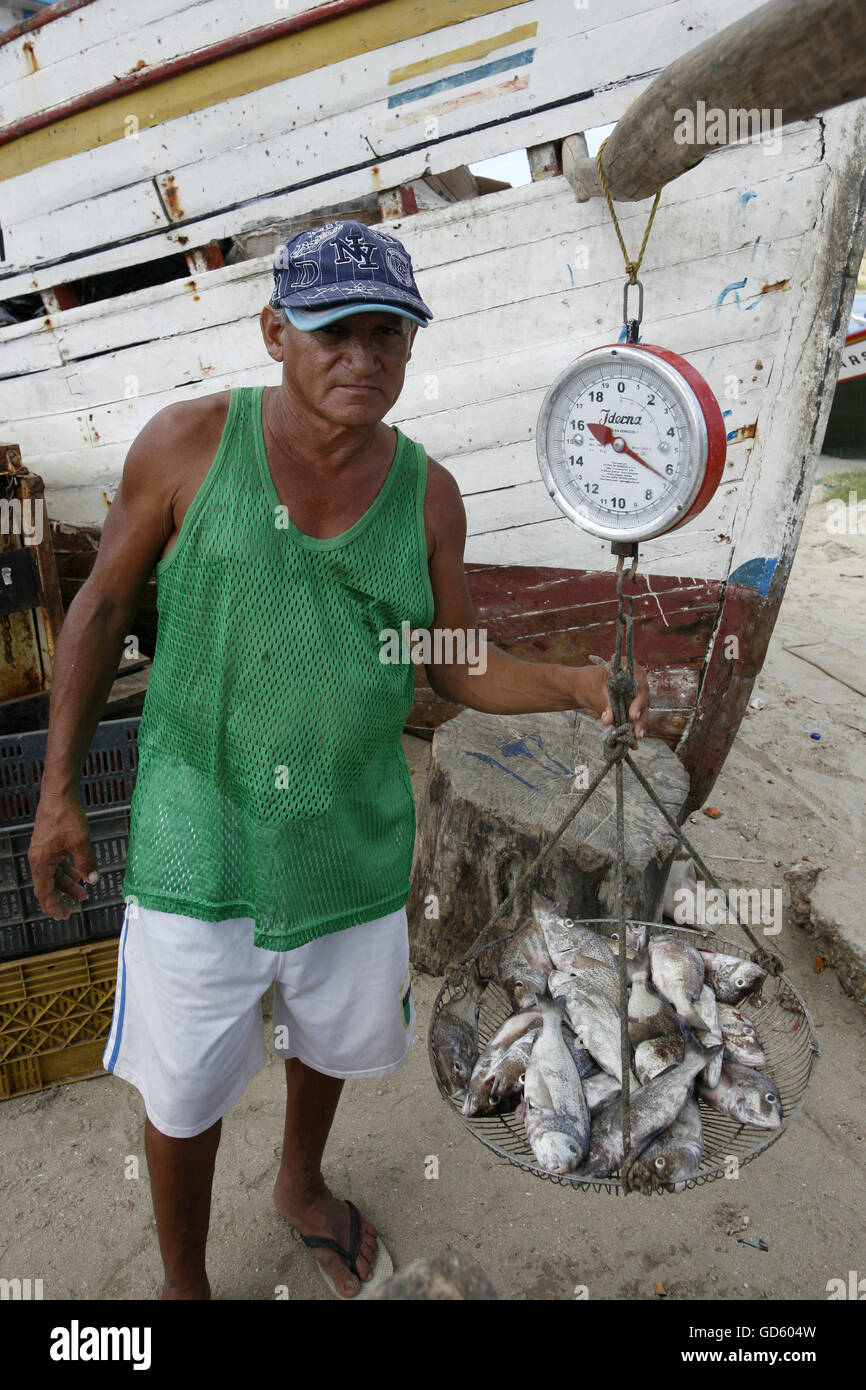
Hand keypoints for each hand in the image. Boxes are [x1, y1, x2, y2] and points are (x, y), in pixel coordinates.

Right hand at [28, 795, 99, 919]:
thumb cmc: (65, 816)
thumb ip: (86, 863)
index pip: (44, 892)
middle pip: (48, 886)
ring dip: (68, 884)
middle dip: (60, 899)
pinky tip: (80, 874)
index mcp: (41, 862)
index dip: (53, 906)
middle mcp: (39, 858)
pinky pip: (57, 864)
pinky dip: (68, 871)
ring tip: (83, 894)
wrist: (60, 794)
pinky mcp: (50, 843)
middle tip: (70, 911)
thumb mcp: (80, 843)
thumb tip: (93, 879)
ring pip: (55, 874)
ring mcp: (44, 851)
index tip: (62, 916)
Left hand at [583, 659, 649, 748]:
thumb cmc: (586, 683)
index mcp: (629, 670)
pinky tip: (632, 743)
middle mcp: (636, 682)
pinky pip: (634, 720)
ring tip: (635, 739)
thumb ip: (603, 704)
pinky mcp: (630, 708)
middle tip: (636, 732)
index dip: (639, 701)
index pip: (639, 686)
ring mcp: (634, 696)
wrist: (579, 688)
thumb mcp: (593, 692)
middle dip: (641, 718)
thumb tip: (609, 720)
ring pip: (642, 712)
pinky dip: (632, 730)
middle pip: (643, 701)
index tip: (633, 716)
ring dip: (639, 726)